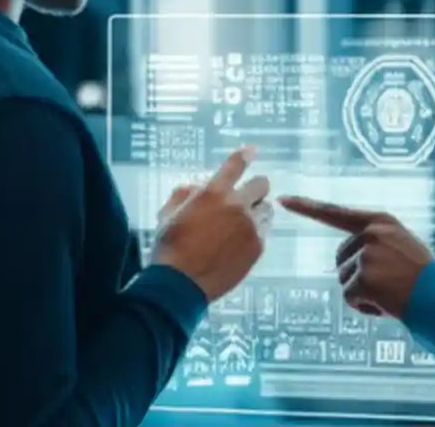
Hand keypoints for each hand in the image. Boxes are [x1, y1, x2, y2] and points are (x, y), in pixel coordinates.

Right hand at [152, 146, 273, 301]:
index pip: (235, 166)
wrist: (181, 284)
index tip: (252, 150)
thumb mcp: (167, 216)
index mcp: (213, 193)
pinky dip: (255, 233)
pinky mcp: (257, 247)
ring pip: (267, 209)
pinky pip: (264, 232)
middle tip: (246, 199)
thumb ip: (182, 195)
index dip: (245, 155)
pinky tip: (240, 243)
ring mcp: (250, 227)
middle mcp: (236, 206)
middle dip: (255, 188)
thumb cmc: (170, 249)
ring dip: (256, 212)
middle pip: (262, 184)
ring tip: (241, 225)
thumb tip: (194, 188)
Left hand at [279, 196, 433, 318]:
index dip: (307, 207)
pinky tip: (387, 304)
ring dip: (362, 292)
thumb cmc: (424, 275)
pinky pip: (350, 297)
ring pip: (344, 279)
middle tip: (388, 282)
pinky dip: (365, 307)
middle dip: (357, 275)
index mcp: (380, 220)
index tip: (284, 199)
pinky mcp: (363, 278)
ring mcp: (366, 255)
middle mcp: (370, 233)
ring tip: (391, 292)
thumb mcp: (402, 243)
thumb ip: (375, 241)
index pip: (335, 212)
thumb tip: (349, 256)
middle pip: (340, 258)